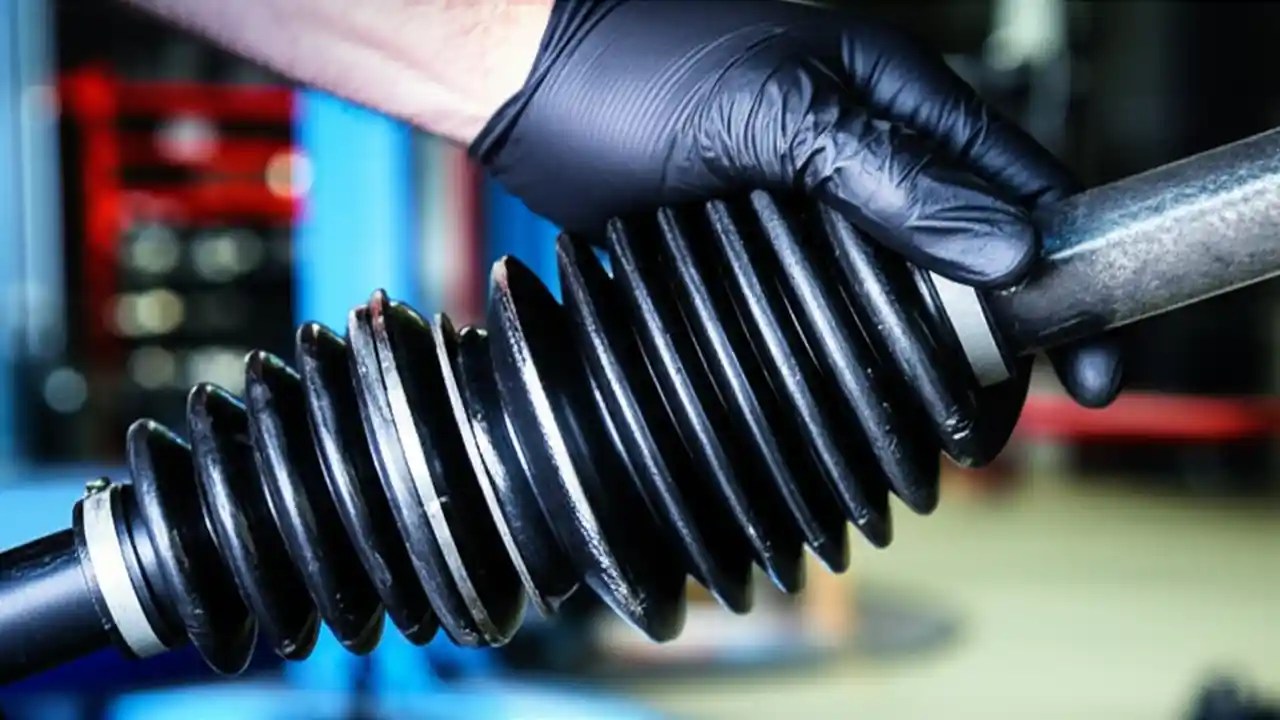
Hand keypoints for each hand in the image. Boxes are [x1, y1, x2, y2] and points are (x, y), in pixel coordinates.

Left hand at [473, 0, 1122, 422]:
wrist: (529, 85)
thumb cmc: (641, 68)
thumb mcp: (775, 115)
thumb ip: (892, 178)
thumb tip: (1010, 252)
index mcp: (897, 99)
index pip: (1021, 187)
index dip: (1066, 271)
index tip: (1092, 357)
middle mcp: (870, 151)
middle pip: (971, 252)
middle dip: (1001, 335)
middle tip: (998, 417)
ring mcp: (816, 203)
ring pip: (904, 290)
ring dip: (927, 354)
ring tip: (938, 424)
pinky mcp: (763, 246)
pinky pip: (831, 305)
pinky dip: (854, 350)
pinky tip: (859, 394)